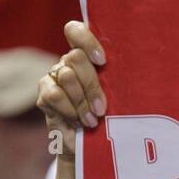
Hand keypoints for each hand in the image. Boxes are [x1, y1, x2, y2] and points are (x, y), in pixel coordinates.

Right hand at [37, 20, 107, 159]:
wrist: (91, 146)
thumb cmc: (111, 119)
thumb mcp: (119, 98)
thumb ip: (118, 81)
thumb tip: (133, 71)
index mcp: (88, 57)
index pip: (76, 31)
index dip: (86, 40)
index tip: (102, 61)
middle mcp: (69, 62)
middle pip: (76, 57)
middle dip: (91, 85)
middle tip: (101, 109)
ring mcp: (54, 77)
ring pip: (66, 76)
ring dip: (81, 102)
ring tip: (92, 120)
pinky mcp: (44, 95)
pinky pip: (54, 95)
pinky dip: (69, 110)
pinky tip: (77, 121)